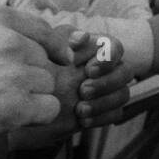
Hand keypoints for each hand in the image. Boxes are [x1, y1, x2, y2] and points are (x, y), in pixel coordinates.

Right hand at [0, 6, 68, 144]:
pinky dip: (36, 116)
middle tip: (2, 89)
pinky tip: (11, 117)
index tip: (56, 58)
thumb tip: (34, 34)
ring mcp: (16, 72)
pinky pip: (49, 108)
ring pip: (48, 85)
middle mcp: (11, 41)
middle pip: (46, 60)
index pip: (45, 29)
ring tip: (0, 102)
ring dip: (32, 97)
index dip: (51, 47)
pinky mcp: (18, 104)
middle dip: (32, 76)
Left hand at [6, 30, 131, 142]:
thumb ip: (62, 39)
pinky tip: (82, 120)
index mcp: (98, 47)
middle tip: (83, 90)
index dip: (107, 59)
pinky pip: (116, 113)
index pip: (116, 47)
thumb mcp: (47, 46)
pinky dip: (101, 117)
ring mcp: (111, 89)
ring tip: (79, 109)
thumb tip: (81, 37)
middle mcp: (109, 67)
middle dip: (106, 83)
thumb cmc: (41, 62)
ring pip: (123, 94)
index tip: (88, 70)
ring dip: (103, 102)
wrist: (32, 93)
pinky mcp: (107, 108)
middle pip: (125, 72)